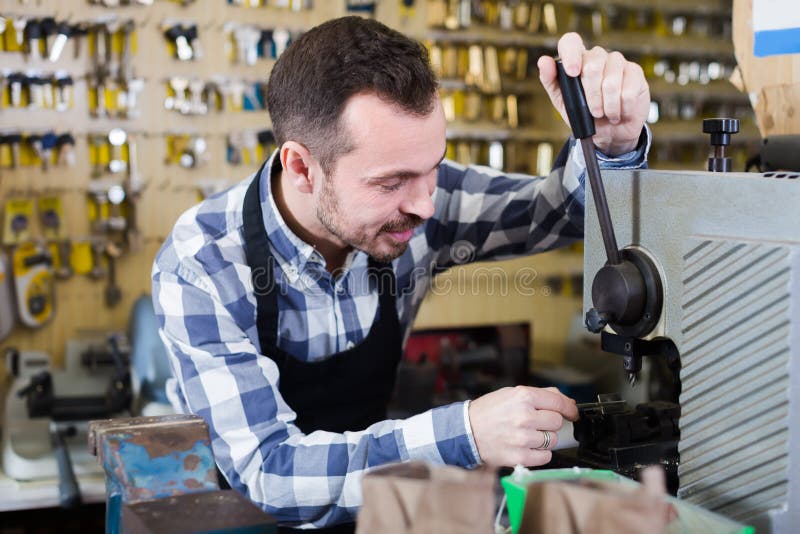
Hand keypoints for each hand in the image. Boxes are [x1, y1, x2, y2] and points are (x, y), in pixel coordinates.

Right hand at [468, 386, 577, 466]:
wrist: (466, 431)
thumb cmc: (488, 412)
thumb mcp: (511, 394)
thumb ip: (539, 395)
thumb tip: (565, 401)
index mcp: (523, 397)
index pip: (558, 402)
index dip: (569, 408)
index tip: (572, 413)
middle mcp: (524, 416)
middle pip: (557, 422)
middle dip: (551, 423)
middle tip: (539, 424)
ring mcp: (522, 438)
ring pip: (552, 440)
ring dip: (545, 439)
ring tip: (529, 435)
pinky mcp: (519, 456)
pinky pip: (545, 457)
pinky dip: (540, 454)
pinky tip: (528, 447)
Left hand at [537, 32, 649, 155]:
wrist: (610, 133)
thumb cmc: (585, 115)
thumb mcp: (563, 102)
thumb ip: (551, 81)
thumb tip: (544, 61)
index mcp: (577, 60)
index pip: (571, 41)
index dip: (571, 54)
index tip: (573, 73)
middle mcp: (598, 57)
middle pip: (592, 65)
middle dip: (591, 95)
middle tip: (594, 112)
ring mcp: (618, 62)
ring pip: (611, 80)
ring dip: (607, 105)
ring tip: (606, 115)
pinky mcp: (635, 72)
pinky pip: (627, 91)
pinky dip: (621, 108)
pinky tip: (620, 112)